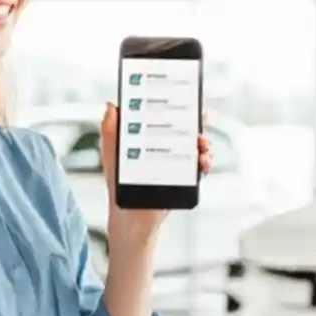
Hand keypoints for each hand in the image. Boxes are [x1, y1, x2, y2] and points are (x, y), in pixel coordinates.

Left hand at [99, 103, 212, 242]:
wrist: (129, 217)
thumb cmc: (117, 184)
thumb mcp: (111, 154)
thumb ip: (110, 131)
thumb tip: (110, 106)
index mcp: (150, 139)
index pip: (167, 118)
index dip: (178, 107)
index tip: (188, 98)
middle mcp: (166, 149)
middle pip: (187, 131)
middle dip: (198, 123)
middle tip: (202, 118)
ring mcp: (177, 165)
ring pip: (198, 148)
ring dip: (205, 143)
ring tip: (202, 146)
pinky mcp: (185, 181)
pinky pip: (200, 169)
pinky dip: (206, 163)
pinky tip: (203, 162)